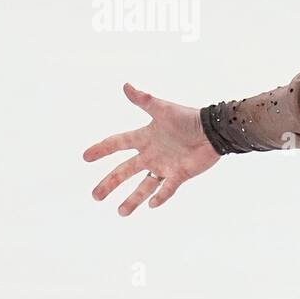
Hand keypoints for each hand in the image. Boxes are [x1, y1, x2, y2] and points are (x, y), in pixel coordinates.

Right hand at [83, 83, 222, 214]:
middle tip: (95, 196)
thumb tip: (126, 85)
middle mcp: (152, 154)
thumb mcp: (163, 109)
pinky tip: (151, 206)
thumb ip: (144, 100)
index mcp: (145, 137)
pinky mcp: (180, 174)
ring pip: (144, 186)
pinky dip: (160, 197)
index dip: (102, 149)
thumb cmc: (188, 118)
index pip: (118, 143)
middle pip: (125, 171)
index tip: (85, 157)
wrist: (214, 130)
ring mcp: (165, 166)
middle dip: (110, 183)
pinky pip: (167, 189)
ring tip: (121, 212)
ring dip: (133, 199)